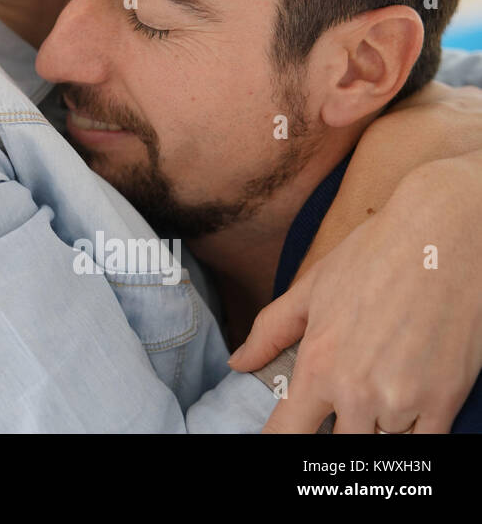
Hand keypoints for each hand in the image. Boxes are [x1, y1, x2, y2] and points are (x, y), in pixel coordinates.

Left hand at [230, 151, 481, 431]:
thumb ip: (271, 332)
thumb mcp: (311, 289)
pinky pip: (424, 446)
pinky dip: (411, 434)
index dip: (278, 442)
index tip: (277, 440)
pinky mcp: (445, 401)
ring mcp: (404, 401)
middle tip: (336, 410)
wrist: (442, 238)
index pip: (287, 434)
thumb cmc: (374, 256)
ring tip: (375, 395)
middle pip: (338, 447)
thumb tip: (239, 363)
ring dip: (375, 430)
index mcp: (318, 365)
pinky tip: (404, 410)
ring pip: (381, 445)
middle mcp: (358, 393)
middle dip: (334, 433)